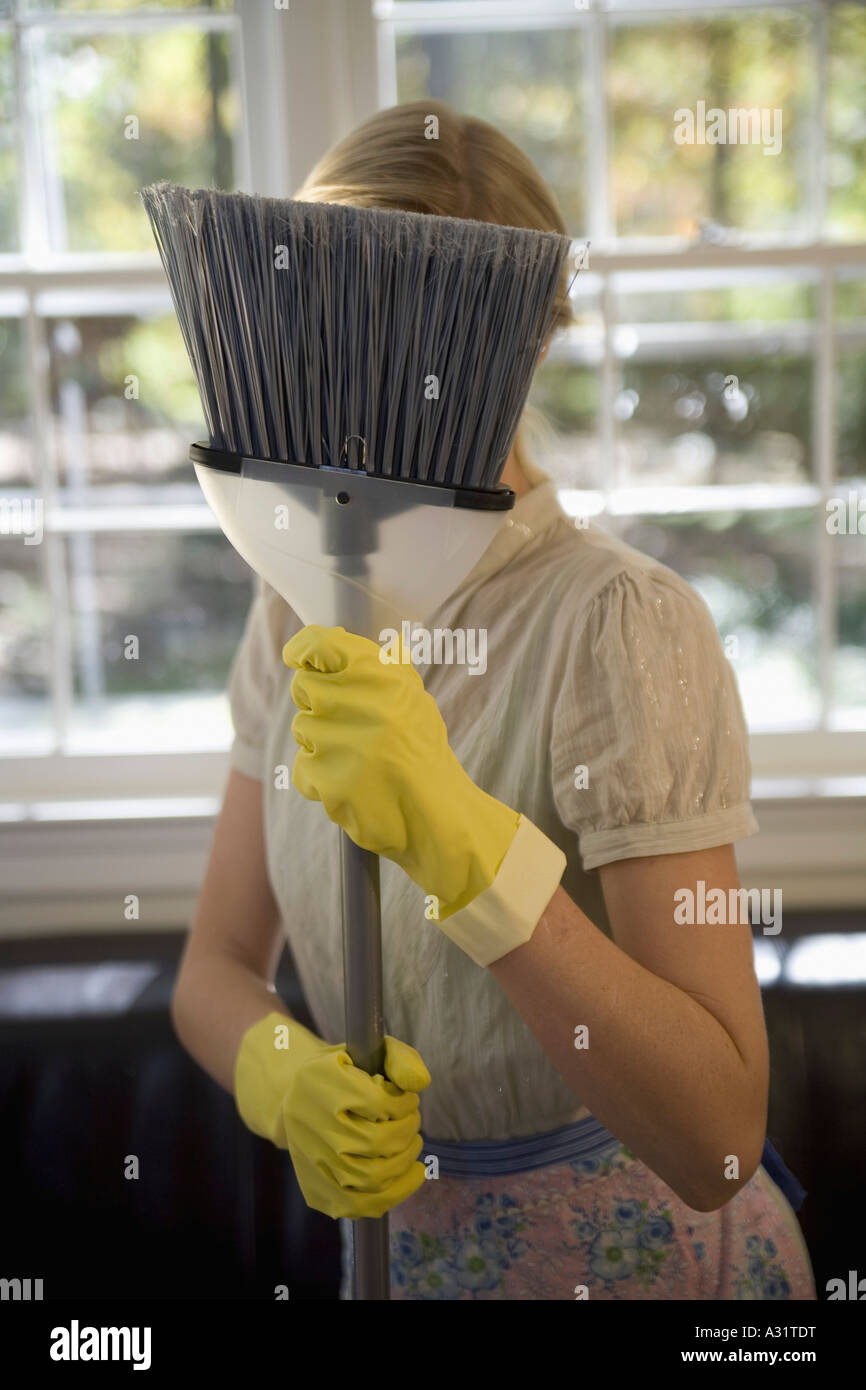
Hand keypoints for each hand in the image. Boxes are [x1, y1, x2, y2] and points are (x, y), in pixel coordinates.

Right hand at [234, 1012, 430, 1219]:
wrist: (298, 1100)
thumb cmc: (344, 1074)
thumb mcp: (369, 1050)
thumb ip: (399, 1059)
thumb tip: (420, 1083)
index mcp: (320, 1081)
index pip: (378, 1102)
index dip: (404, 1104)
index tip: (408, 1100)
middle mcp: (308, 1121)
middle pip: (377, 1141)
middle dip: (408, 1131)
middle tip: (412, 1122)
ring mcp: (310, 1160)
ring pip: (371, 1177)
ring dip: (404, 1161)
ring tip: (411, 1145)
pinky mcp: (315, 1188)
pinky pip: (360, 1205)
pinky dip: (394, 1194)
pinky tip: (411, 1174)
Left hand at [282, 624, 519, 919]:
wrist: (437, 812)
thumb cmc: (422, 752)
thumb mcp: (412, 698)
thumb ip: (378, 667)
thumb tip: (330, 640)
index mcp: (382, 674)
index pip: (320, 644)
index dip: (302, 649)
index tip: (298, 657)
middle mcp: (360, 701)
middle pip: (303, 687)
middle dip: (318, 704)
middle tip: (351, 725)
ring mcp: (339, 740)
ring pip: (303, 729)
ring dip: (322, 744)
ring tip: (359, 760)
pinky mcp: (326, 777)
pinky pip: (303, 768)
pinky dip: (320, 779)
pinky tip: (351, 784)